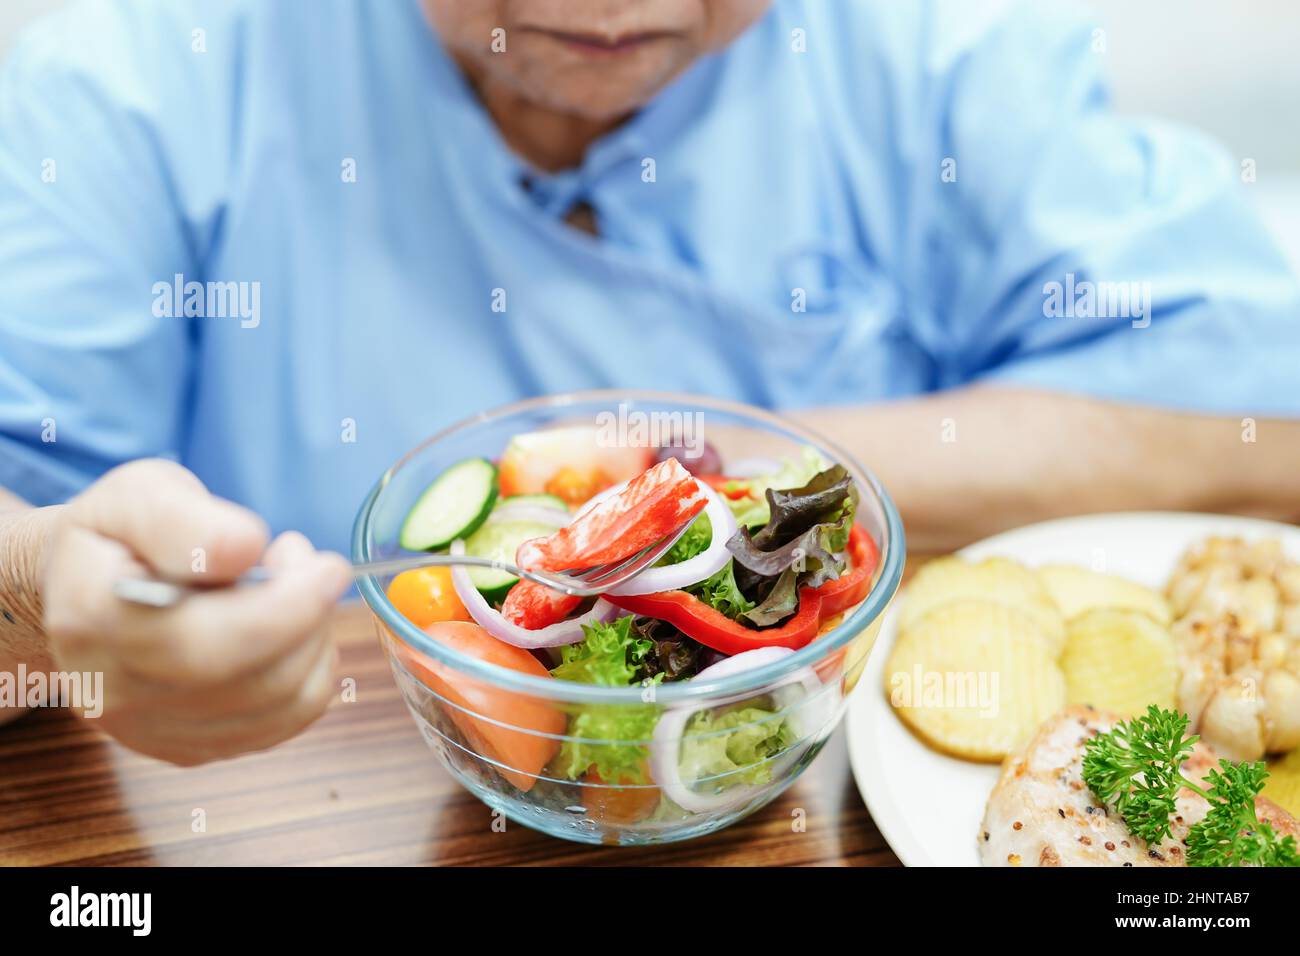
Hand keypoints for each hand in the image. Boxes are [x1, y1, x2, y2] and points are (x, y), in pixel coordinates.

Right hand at [42, 459, 351, 764]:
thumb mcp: (139, 495)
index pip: (201, 642)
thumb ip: (186, 520)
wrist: (87, 587)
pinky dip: (310, 671)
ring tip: (295, 588)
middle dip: (309, 617)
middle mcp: (113, 691)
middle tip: (312, 564)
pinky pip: (284, 721)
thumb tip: (245, 549)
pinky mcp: (187, 746)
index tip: (327, 566)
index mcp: (90, 620)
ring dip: (315, 639)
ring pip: (279, 704)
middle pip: (250, 680)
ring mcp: (150, 730)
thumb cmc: (119, 535)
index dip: (284, 608)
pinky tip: (290, 629)